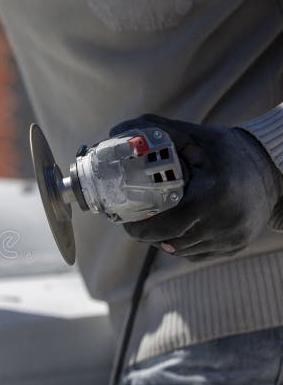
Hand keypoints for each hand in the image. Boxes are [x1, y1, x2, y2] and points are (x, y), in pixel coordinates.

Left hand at [110, 114, 282, 261]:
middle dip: (148, 236)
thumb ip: (158, 131)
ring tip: (153, 227)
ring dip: (164, 242)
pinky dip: (183, 245)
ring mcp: (232, 237)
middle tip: (135, 225)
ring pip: (183, 250)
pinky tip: (176, 232)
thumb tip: (117, 130)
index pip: (166, 225)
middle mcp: (224, 221)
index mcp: (212, 194)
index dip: (142, 228)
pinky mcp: (236, 246)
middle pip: (171, 241)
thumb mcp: (195, 136)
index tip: (127, 222)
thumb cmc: (228, 150)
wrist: (273, 168)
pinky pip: (199, 254)